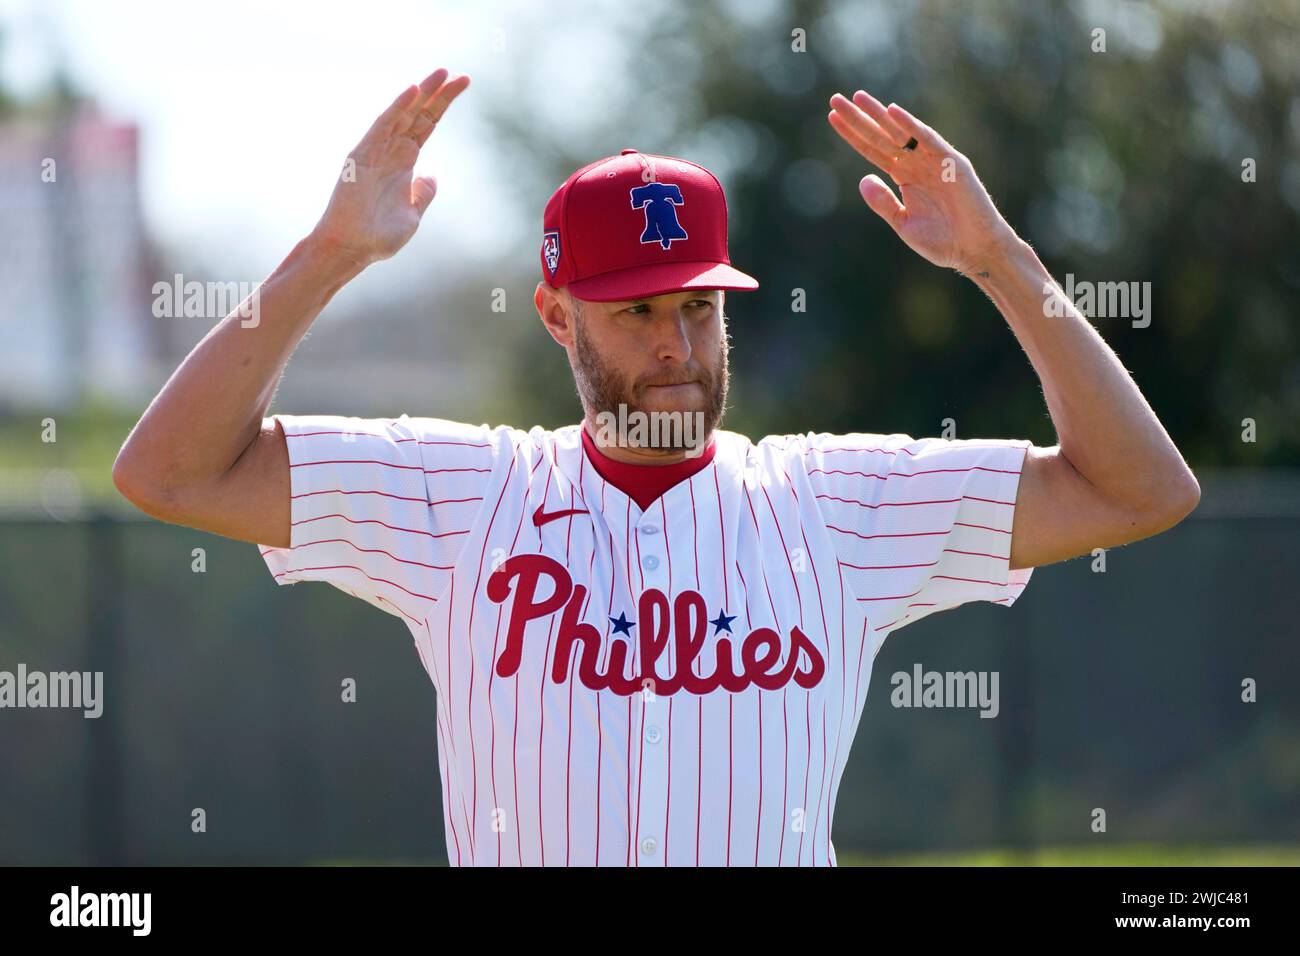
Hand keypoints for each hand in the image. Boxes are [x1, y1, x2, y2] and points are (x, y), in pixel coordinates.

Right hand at [311, 68, 469, 267]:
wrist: (352, 249)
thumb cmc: (378, 236)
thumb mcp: (412, 214)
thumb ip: (422, 193)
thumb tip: (431, 176)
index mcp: (404, 161)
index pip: (427, 124)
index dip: (443, 104)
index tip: (462, 84)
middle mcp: (391, 150)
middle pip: (418, 114)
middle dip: (438, 94)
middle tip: (459, 75)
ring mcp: (376, 150)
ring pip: (402, 114)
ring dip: (421, 93)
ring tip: (442, 73)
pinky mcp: (362, 155)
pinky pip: (382, 126)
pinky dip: (397, 108)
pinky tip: (413, 91)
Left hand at [828, 90, 1017, 275]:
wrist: (975, 251)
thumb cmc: (943, 241)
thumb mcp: (903, 223)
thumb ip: (883, 203)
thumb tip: (862, 180)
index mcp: (905, 176)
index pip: (874, 150)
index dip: (854, 135)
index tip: (832, 118)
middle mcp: (917, 163)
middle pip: (882, 136)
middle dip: (859, 118)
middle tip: (835, 99)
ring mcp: (934, 160)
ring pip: (902, 132)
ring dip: (879, 114)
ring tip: (857, 98)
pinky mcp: (952, 163)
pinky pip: (928, 140)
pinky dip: (911, 126)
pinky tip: (891, 112)